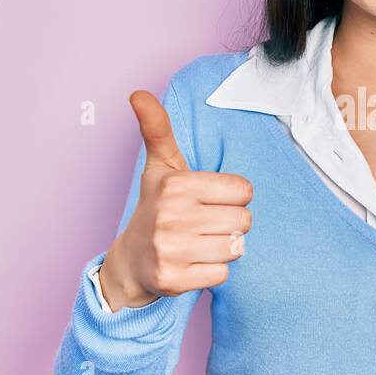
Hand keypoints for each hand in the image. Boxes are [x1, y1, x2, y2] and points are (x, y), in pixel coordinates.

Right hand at [98, 89, 253, 308]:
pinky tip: (193, 263)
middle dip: (230, 223)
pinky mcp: (173, 280)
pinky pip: (222, 275)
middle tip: (204, 224)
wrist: (130, 261)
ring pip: (236, 248)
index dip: (233, 197)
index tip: (209, 200)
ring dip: (224, 248)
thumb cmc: (156, 208)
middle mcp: (172, 216)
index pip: (244, 190)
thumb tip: (138, 94)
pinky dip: (213, 272)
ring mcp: (171, 250)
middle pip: (244, 220)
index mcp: (176, 184)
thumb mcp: (160, 166)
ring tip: (199, 243)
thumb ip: (158, 128)